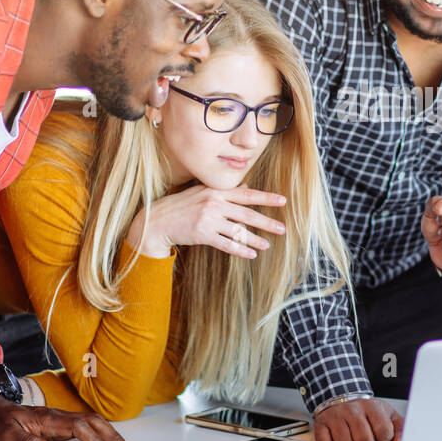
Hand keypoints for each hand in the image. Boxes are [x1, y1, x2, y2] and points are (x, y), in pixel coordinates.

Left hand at [0, 395, 134, 440]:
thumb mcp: (7, 436)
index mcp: (48, 418)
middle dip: (112, 436)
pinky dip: (102, 434)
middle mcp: (59, 416)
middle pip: (94, 421)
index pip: (79, 427)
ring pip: (94, 422)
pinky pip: (88, 426)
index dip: (93, 440)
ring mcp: (61, 419)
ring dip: (110, 434)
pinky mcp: (61, 424)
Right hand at [127, 183, 285, 259]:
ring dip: (255, 239)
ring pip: (238, 231)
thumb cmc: (182, 205)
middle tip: (282, 229)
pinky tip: (251, 254)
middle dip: (267, 221)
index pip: (247, 194)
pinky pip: (226, 244)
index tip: (283, 201)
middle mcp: (214, 203)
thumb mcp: (203, 192)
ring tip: (267, 245)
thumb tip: (246, 186)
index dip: (266, 197)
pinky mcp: (202, 234)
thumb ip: (225, 191)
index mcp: (216, 191)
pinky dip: (240, 250)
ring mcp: (208, 219)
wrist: (158, 220)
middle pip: (247, 213)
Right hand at [313, 399, 402, 440]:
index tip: (381, 437)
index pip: (384, 432)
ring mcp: (336, 416)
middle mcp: (353, 410)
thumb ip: (399, 429)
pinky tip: (336, 435)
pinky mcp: (321, 424)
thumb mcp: (387, 414)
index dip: (384, 440)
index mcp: (372, 407)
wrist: (341, 395)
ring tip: (350, 436)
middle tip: (364, 437)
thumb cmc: (365, 410)